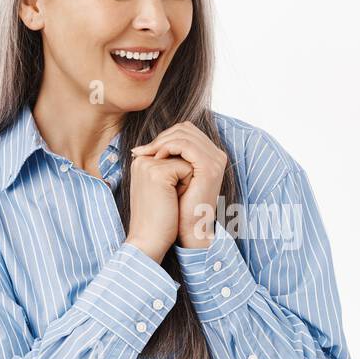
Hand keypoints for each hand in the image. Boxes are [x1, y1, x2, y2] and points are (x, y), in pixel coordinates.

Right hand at [124, 152, 194, 263]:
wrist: (148, 240)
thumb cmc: (159, 219)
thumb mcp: (163, 188)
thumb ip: (170, 169)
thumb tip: (189, 158)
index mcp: (142, 162)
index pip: (174, 155)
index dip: (180, 177)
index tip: (166, 197)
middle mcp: (142, 159)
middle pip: (181, 156)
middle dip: (183, 177)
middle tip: (169, 199)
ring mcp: (149, 164)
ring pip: (186, 161)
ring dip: (185, 181)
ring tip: (170, 199)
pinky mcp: (158, 172)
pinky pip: (188, 169)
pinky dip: (187, 185)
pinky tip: (173, 200)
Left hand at [130, 121, 227, 248]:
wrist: (188, 230)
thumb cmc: (177, 206)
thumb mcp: (172, 176)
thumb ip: (168, 158)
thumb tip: (145, 145)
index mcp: (209, 155)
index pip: (185, 131)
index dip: (163, 136)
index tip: (143, 150)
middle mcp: (216, 155)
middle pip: (185, 128)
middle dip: (161, 137)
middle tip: (143, 151)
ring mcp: (215, 160)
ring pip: (184, 134)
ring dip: (162, 142)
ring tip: (148, 155)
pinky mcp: (209, 168)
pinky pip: (185, 146)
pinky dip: (168, 148)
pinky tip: (157, 159)